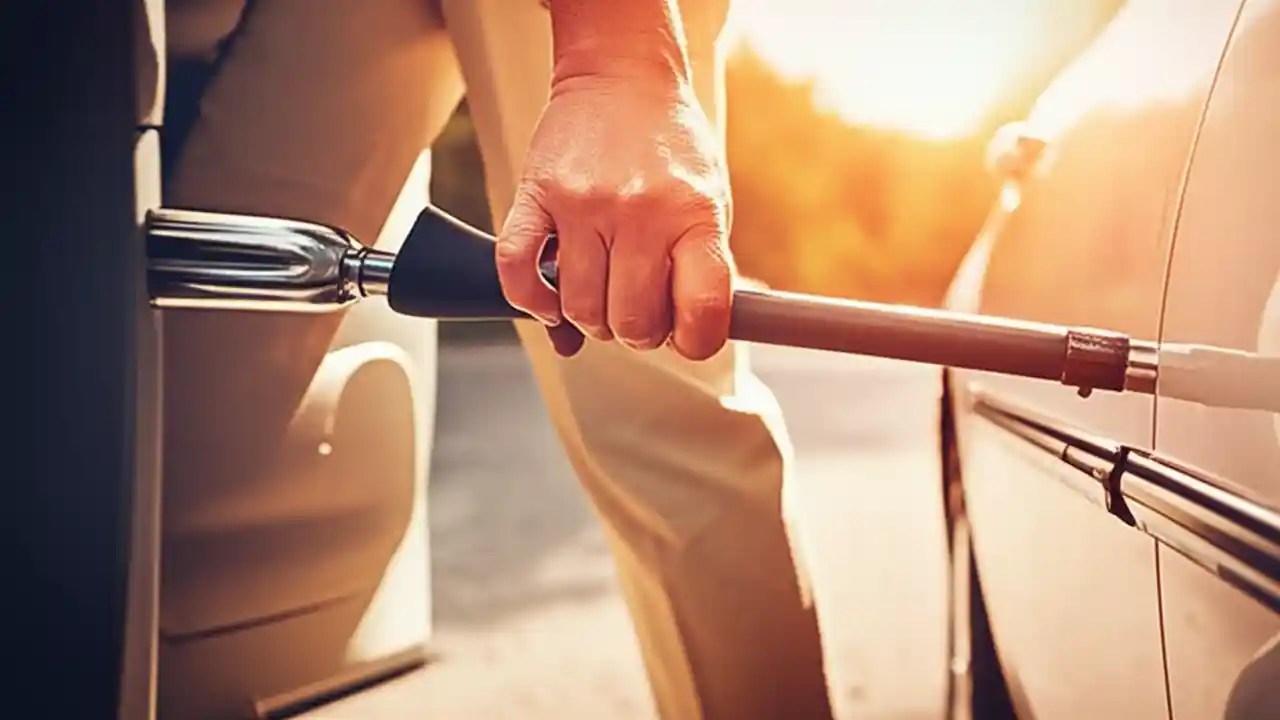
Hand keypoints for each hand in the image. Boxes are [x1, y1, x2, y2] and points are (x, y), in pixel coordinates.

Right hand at [496, 63, 733, 359]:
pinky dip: (530, 300)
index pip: (701, 311)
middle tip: (637, 310)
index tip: (687, 335)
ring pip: (577, 307)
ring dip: (588, 318)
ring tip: (601, 293)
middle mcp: (640, 210)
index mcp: (694, 214)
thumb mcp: (709, 202)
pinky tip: (550, 300)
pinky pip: (517, 269)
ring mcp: (584, 202)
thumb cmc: (671, 147)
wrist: (623, 76)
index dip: (696, 341)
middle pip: (631, 322)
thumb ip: (703, 269)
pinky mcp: (536, 194)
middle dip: (635, 332)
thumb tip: (687, 338)